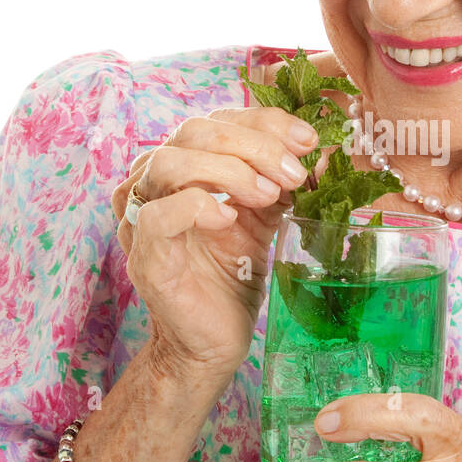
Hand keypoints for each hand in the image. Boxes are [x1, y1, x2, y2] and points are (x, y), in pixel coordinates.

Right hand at [111, 105, 317, 384]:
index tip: (308, 141)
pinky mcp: (144, 255)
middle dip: (254, 145)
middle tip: (294, 174)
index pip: (217, 119)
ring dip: (230, 170)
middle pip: (194, 131)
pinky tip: (229, 218)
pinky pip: (160, 214)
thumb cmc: (234, 275)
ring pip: (171, 162)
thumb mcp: (265, 215)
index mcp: (180, 165)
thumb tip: (320, 148)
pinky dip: (199, 206)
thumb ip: (282, 179)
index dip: (265, 122)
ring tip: (268, 195)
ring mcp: (141, 217)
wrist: (213, 341)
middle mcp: (151, 182)